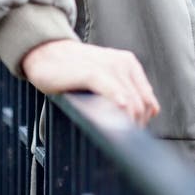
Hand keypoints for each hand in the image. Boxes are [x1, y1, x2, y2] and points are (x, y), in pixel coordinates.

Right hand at [22, 39, 159, 126]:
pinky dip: (117, 105)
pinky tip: (116, 115)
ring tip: (115, 137)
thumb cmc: (72, 69)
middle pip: (140, 105)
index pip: (148, 101)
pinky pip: (111, 90)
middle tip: (119, 141)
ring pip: (130, 102)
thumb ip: (122, 92)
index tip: (129, 134)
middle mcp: (123, 64)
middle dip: (133, 127)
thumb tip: (143, 117)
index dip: (142, 122)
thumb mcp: (103, 77)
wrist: (46, 53)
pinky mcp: (90, 71)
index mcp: (128, 64)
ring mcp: (108, 66)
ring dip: (126, 124)